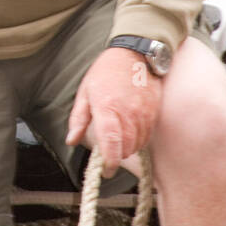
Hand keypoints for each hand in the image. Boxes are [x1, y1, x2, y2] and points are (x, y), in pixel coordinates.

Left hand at [65, 47, 162, 177]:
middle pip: (126, 148)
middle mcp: (128, 112)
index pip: (111, 141)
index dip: (109, 161)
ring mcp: (143, 113)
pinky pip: (147, 135)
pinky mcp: (153, 112)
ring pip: (138, 144)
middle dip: (117, 156)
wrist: (135, 53)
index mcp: (107, 107)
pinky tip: (130, 131)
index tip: (106, 171)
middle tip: (108, 153)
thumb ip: (79, 119)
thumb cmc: (106, 72)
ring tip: (118, 139)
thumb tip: (71, 140)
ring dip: (128, 148)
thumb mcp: (86, 92)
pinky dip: (139, 139)